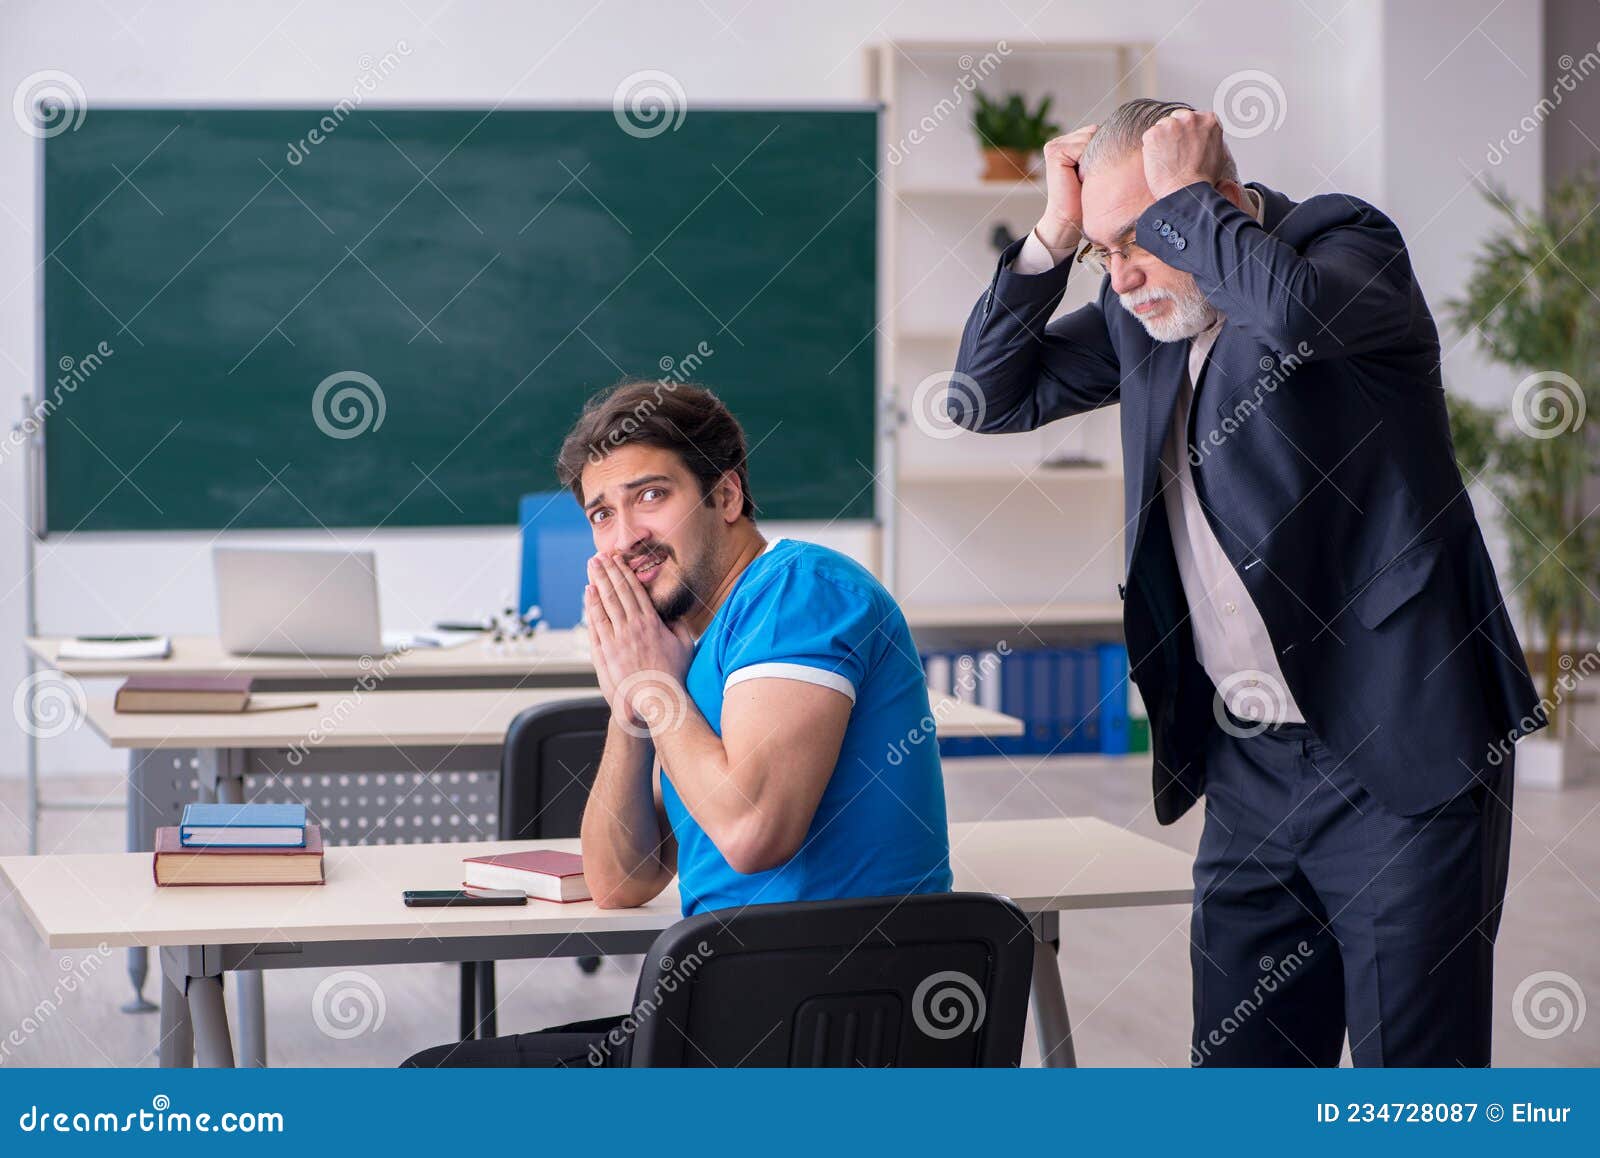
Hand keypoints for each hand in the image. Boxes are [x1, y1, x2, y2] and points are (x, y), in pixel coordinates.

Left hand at [585, 553, 693, 733]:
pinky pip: (598, 622)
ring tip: (592, 567)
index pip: (636, 591)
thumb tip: (673, 616)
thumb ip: (679, 627)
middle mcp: (634, 626)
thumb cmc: (674, 675)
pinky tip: (588, 593)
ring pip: (606, 603)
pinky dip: (592, 605)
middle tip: (599, 556)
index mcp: (652, 623)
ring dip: (598, 582)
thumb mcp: (685, 646)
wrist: (659, 698)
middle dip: (608, 571)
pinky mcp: (608, 651)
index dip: (625, 573)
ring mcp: (619, 638)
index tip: (619, 560)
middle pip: (618, 592)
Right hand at [1034, 123, 1096, 251]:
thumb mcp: (1099, 170)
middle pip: (1095, 132)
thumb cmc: (1086, 200)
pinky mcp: (1054, 152)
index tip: (1100, 172)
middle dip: (1100, 152)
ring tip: (1085, 178)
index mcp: (1072, 142)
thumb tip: (1133, 136)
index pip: (1098, 132)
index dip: (1105, 150)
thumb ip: (1104, 150)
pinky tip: (1079, 176)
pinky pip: (1081, 146)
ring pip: (1090, 137)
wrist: (1070, 220)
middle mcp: (1062, 141)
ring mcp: (1055, 145)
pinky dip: (1085, 161)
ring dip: (1093, 158)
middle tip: (1090, 177)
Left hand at [1141, 108, 1226, 199]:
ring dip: (1161, 141)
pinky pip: (1148, 137)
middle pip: (1175, 119)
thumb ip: (1211, 139)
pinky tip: (1159, 162)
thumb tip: (1205, 138)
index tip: (1185, 146)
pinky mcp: (1153, 134)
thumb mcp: (1219, 154)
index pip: (1191, 119)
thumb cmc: (1203, 180)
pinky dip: (1150, 149)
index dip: (1186, 134)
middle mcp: (1190, 117)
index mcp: (1209, 120)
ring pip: (1161, 128)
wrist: (1187, 192)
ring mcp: (1171, 124)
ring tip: (1168, 161)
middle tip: (1175, 154)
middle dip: (1173, 134)